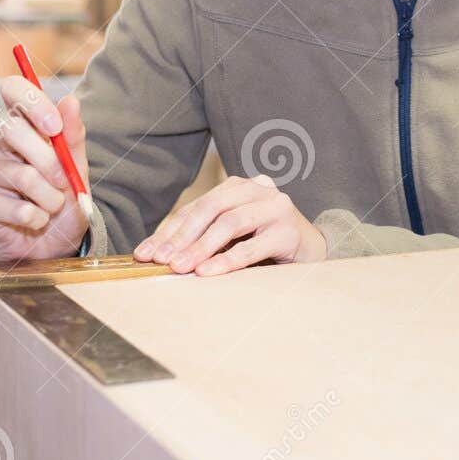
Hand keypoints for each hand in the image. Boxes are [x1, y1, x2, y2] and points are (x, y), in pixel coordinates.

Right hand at [0, 75, 89, 262]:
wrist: (52, 245)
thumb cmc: (62, 201)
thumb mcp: (76, 168)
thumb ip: (73, 136)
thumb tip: (70, 100)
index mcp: (24, 125)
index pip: (13, 90)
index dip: (31, 102)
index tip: (54, 127)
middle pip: (12, 129)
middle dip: (49, 160)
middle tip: (64, 181)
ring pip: (23, 175)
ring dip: (50, 197)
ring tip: (53, 206)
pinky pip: (16, 207)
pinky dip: (37, 217)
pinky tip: (36, 220)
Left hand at [134, 174, 325, 276]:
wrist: (312, 253)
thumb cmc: (265, 246)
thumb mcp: (232, 238)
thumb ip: (204, 238)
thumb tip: (159, 254)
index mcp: (239, 187)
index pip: (197, 208)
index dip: (169, 230)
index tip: (146, 253)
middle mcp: (258, 189)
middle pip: (211, 208)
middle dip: (182, 236)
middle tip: (161, 260)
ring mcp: (276, 208)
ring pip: (230, 223)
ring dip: (201, 247)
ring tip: (180, 268)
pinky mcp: (290, 231)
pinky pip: (252, 247)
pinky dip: (227, 261)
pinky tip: (207, 272)